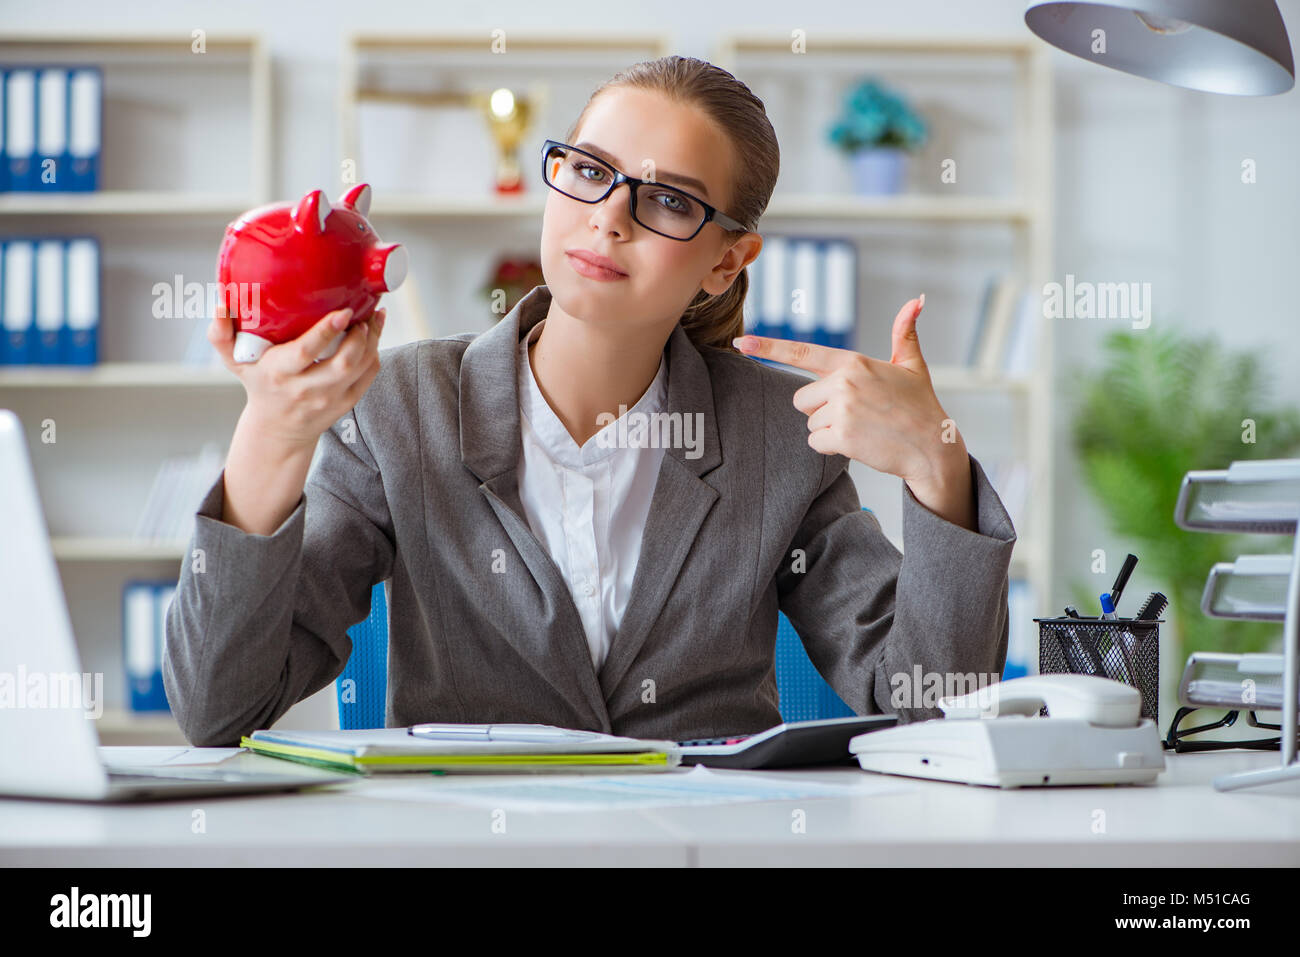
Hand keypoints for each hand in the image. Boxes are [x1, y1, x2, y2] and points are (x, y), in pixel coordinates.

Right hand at [208, 300, 384, 450]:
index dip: (327, 331)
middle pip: (343, 362)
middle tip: (363, 311)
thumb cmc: (258, 384)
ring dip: (372, 339)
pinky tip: (373, 333)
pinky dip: (374, 353)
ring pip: (362, 367)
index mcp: (279, 374)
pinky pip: (369, 375)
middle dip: (360, 335)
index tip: (343, 312)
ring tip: (375, 316)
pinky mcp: (348, 402)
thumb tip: (220, 306)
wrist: (279, 429)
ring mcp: (331, 398)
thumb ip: (221, 335)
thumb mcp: (234, 362)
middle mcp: (308, 389)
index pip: (306, 352)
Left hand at [732, 295, 964, 486]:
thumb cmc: (920, 406)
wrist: (933, 446)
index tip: (741, 342)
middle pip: (801, 398)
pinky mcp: (841, 436)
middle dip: (821, 409)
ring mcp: (842, 409)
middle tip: (856, 413)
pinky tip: (859, 442)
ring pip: (810, 421)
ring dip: (829, 429)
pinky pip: (816, 442)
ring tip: (862, 427)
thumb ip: (904, 332)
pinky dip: (832, 447)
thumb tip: (915, 300)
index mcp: (853, 362)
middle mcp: (844, 382)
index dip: (768, 347)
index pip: (803, 352)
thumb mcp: (911, 365)